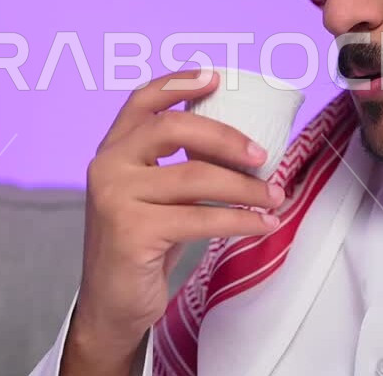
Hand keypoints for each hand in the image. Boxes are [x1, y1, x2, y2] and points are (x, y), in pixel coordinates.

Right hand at [60, 69, 284, 374]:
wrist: (112, 305)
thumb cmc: (142, 246)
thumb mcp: (153, 196)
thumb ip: (176, 166)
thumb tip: (242, 145)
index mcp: (112, 151)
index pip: (141, 101)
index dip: (177, 83)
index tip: (216, 77)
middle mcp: (107, 167)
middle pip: (172, 129)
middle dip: (225, 137)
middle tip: (263, 155)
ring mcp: (116, 199)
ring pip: (194, 176)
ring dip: (244, 187)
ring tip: (274, 196)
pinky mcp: (132, 232)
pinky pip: (201, 218)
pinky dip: (240, 220)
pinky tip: (262, 225)